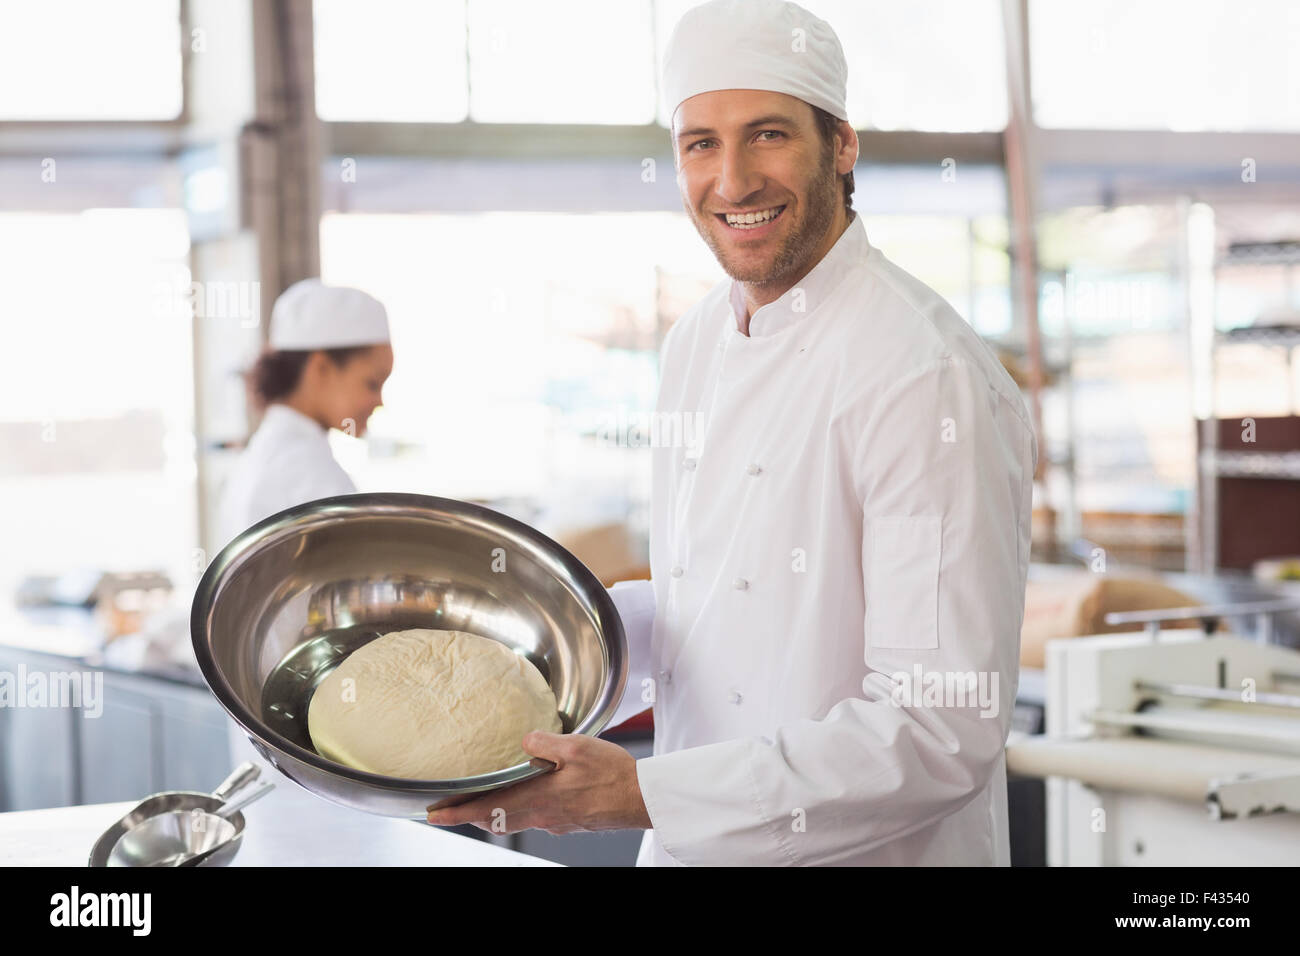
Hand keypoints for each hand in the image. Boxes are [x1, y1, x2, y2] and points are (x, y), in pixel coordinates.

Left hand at [426, 731, 651, 833]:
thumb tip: (524, 740)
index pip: (486, 810)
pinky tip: (527, 796)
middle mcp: (542, 815)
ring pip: (514, 820)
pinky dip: (518, 811)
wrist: (641, 799)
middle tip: (448, 810)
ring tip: (479, 803)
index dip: (457, 813)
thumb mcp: (577, 747)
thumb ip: (545, 742)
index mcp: (538, 798)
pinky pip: (534, 818)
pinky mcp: (569, 821)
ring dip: (492, 814)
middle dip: (469, 816)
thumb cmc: (613, 775)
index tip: (435, 815)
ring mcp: (555, 821)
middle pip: (495, 820)